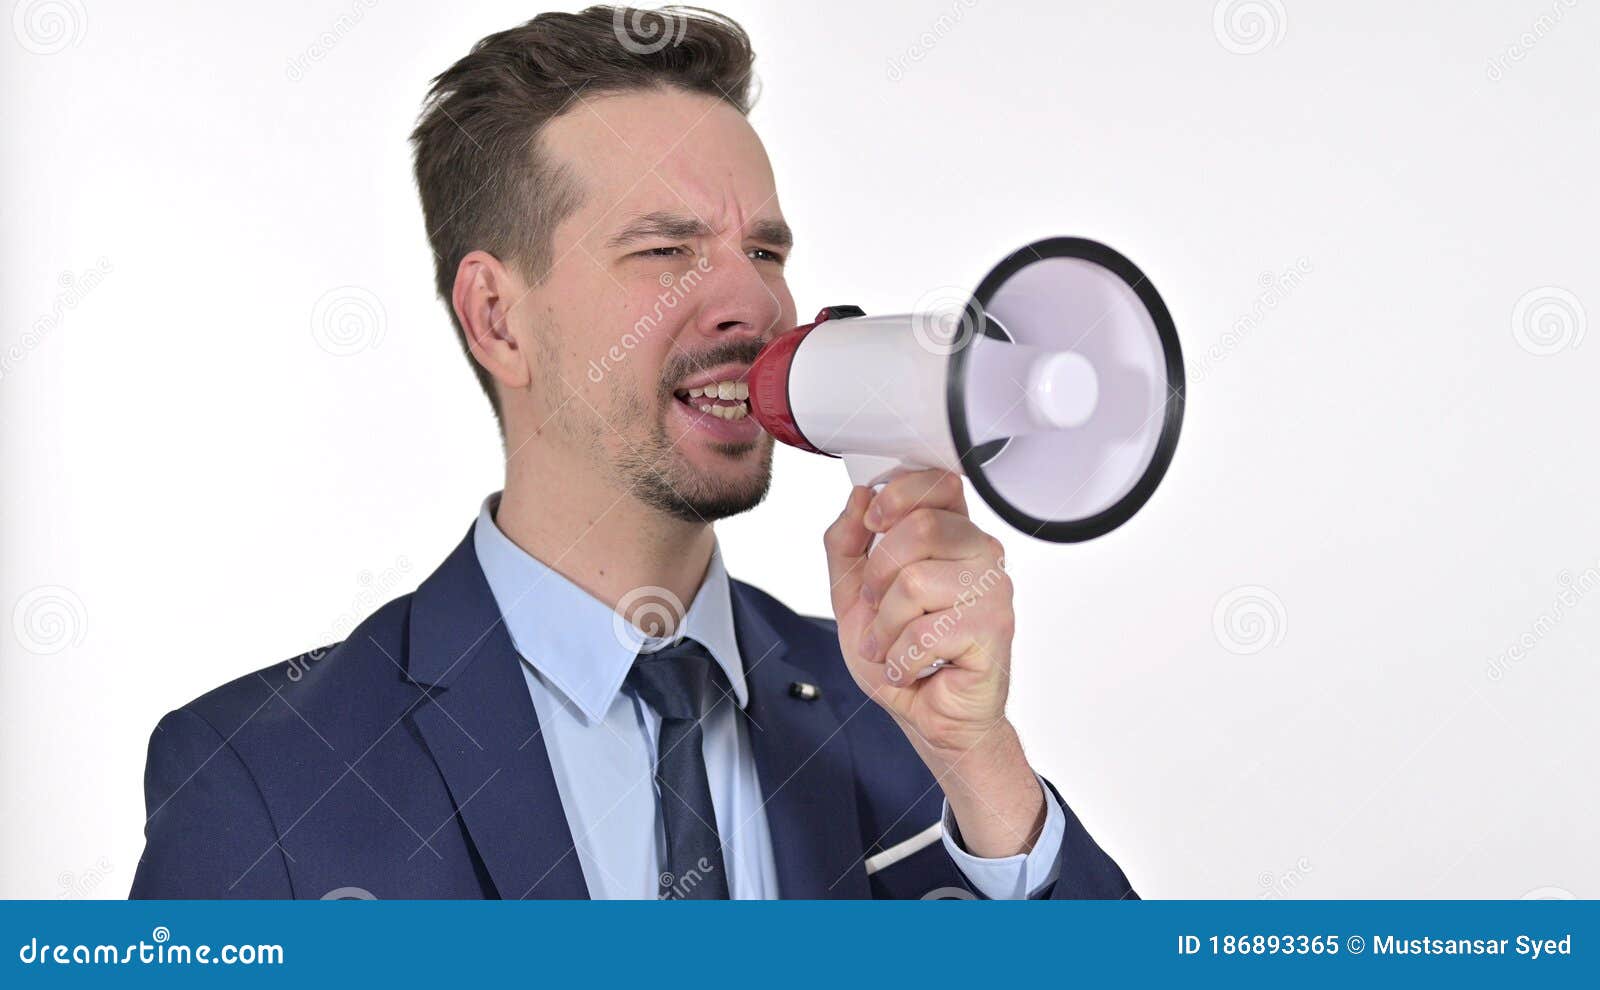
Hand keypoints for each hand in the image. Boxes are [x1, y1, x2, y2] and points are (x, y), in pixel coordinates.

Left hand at [824, 470, 1045, 857]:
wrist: (926, 716)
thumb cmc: (903, 654)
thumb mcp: (854, 593)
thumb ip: (848, 542)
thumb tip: (858, 498)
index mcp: (952, 535)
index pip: (940, 482)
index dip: (900, 493)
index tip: (874, 520)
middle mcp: (980, 555)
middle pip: (923, 526)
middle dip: (878, 574)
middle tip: (877, 606)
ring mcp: (992, 592)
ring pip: (916, 582)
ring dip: (886, 627)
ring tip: (894, 646)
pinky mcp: (993, 630)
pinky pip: (927, 630)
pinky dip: (902, 658)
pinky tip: (911, 667)